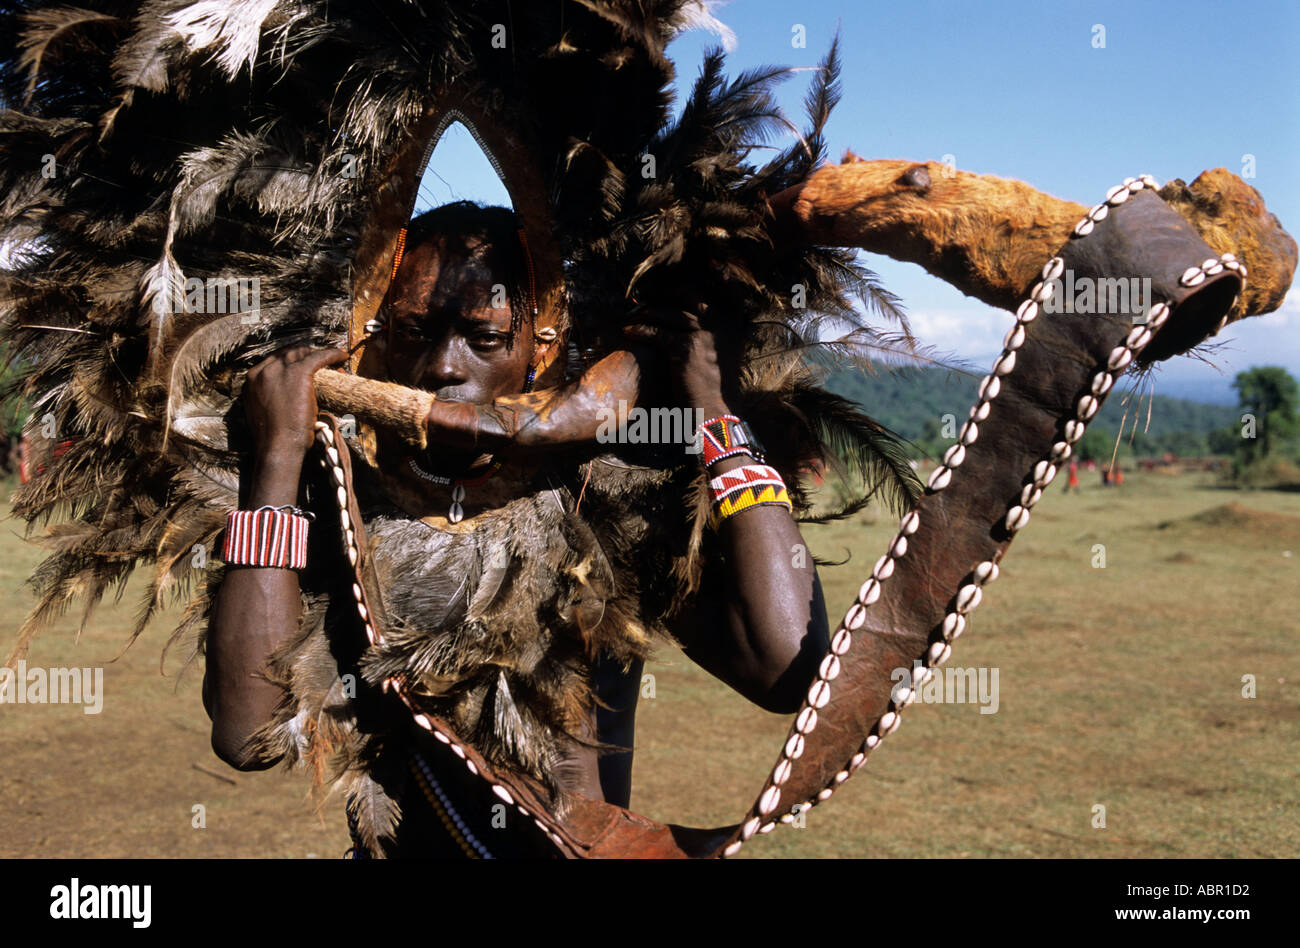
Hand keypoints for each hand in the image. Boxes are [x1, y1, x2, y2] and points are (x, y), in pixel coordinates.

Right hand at [243, 346, 347, 458]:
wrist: (278, 447)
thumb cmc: (274, 439)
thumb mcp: (262, 413)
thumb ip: (267, 399)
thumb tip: (281, 400)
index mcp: (251, 380)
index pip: (274, 360)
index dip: (291, 360)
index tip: (304, 362)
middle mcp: (262, 371)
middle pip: (287, 353)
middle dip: (305, 354)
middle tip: (321, 359)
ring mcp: (279, 370)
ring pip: (302, 353)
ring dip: (319, 354)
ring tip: (335, 358)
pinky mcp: (298, 373)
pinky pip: (318, 357)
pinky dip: (332, 354)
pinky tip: (342, 356)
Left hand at [621, 302, 731, 416]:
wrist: (712, 408)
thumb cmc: (712, 384)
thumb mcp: (719, 352)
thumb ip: (710, 332)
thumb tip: (693, 316)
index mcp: (730, 322)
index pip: (704, 296)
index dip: (683, 290)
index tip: (665, 292)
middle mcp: (721, 324)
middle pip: (688, 298)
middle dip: (665, 295)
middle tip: (647, 299)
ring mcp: (704, 334)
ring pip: (670, 313)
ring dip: (649, 312)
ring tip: (634, 315)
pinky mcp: (685, 347)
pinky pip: (657, 333)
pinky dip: (640, 331)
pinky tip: (628, 332)